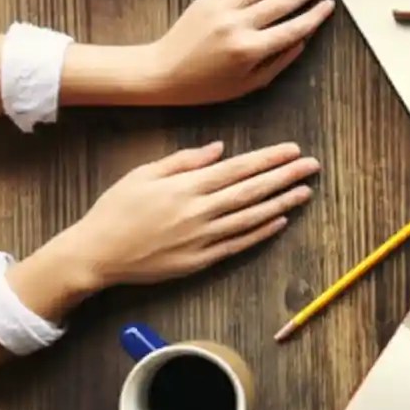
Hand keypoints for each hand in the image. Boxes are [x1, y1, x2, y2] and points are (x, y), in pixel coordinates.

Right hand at [47, 141, 319, 290]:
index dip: (269, 159)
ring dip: (281, 203)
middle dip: (285, 176)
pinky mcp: (200, 261)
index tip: (293, 150)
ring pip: (251, 217)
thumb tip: (219, 149)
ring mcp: (202, 238)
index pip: (238, 168)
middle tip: (312, 166)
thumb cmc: (117, 209)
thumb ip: (184, 161)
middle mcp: (199, 211)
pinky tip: (280, 221)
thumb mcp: (144, 173)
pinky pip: (238, 244)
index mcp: (186, 186)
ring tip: (305, 192)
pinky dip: (261, 232)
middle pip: (252, 190)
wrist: (97, 253)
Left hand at [141, 0, 335, 104]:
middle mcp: (237, 24)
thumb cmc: (206, 86)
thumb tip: (302, 40)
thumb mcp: (248, 85)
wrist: (164, 72)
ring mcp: (221, 8)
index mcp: (249, 50)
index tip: (328, 5)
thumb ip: (279, 62)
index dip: (314, 15)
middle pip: (281, 1)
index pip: (292, 28)